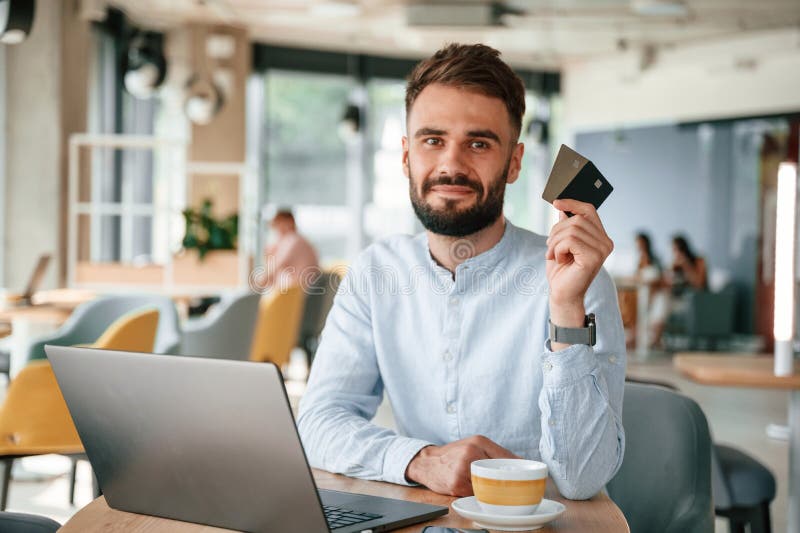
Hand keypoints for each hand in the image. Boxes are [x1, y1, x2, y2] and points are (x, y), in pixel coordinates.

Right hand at [405, 436, 517, 495]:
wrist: (427, 462)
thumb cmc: (453, 454)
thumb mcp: (474, 444)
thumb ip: (496, 452)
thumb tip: (522, 463)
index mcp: (479, 441)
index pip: (507, 456)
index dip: (520, 469)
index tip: (531, 477)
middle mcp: (471, 453)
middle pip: (500, 473)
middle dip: (509, 483)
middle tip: (517, 488)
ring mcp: (463, 469)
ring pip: (489, 486)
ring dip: (493, 490)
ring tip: (494, 489)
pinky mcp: (456, 485)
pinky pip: (476, 494)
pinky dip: (478, 495)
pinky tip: (474, 490)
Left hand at [546, 199, 613, 334]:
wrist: (562, 293)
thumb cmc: (562, 270)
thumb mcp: (561, 243)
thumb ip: (566, 226)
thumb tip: (562, 207)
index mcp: (600, 237)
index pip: (589, 210)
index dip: (572, 203)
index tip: (555, 203)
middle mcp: (606, 242)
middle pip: (576, 219)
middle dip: (556, 231)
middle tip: (550, 247)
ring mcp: (602, 250)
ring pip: (571, 229)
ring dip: (555, 242)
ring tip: (553, 254)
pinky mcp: (594, 258)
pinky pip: (570, 241)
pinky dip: (558, 249)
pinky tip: (559, 259)